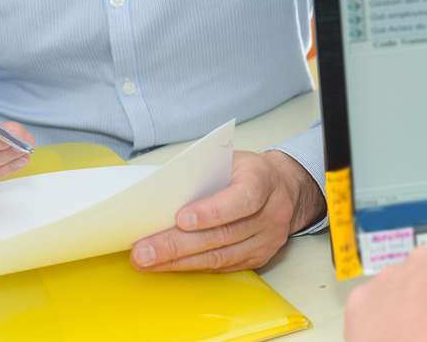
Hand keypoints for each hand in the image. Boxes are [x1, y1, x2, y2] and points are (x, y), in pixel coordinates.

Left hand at [131, 150, 324, 271]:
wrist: (283, 187)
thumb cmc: (245, 171)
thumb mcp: (229, 159)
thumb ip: (202, 173)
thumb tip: (156, 191)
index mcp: (263, 180)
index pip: (242, 199)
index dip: (212, 211)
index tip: (180, 219)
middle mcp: (271, 213)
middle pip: (223, 234)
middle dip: (178, 245)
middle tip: (144, 251)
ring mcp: (268, 239)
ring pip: (221, 257)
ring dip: (180, 262)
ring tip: (148, 262)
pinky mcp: (260, 257)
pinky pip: (223, 267)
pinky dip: (193, 267)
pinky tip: (169, 266)